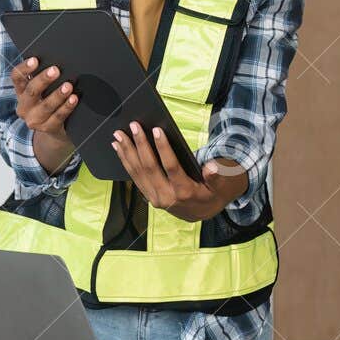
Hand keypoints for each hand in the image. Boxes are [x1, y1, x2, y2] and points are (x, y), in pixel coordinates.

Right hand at [12, 56, 77, 133]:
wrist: (52, 130)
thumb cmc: (48, 102)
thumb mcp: (42, 91)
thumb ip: (44, 79)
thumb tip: (57, 63)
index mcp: (21, 92)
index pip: (17, 77)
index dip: (24, 68)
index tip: (35, 60)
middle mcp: (24, 106)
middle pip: (31, 91)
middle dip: (43, 80)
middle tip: (55, 70)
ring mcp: (34, 119)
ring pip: (45, 106)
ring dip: (57, 95)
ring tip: (68, 86)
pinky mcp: (47, 128)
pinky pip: (57, 117)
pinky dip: (66, 107)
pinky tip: (74, 99)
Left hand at [111, 122, 247, 221]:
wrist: (203, 213)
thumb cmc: (212, 193)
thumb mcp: (221, 186)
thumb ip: (216, 177)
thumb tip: (211, 167)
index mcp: (185, 192)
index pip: (171, 167)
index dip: (163, 148)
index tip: (156, 130)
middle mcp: (166, 197)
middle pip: (149, 168)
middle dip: (140, 145)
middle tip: (133, 126)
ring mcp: (155, 198)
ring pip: (137, 173)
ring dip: (127, 152)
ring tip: (119, 135)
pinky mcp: (148, 196)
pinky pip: (135, 177)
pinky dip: (126, 161)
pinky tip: (119, 148)